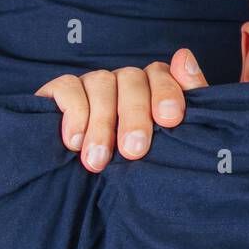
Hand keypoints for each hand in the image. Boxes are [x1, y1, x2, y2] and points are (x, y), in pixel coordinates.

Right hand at [34, 48, 207, 172]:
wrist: (92, 193)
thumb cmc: (139, 163)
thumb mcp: (170, 140)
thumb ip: (189, 101)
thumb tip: (184, 55)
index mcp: (151, 87)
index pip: (161, 74)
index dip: (166, 92)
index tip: (170, 120)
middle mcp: (122, 81)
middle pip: (132, 79)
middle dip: (135, 116)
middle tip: (134, 151)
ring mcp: (92, 84)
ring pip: (101, 82)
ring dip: (102, 123)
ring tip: (99, 160)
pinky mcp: (59, 92)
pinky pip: (68, 86)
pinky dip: (74, 112)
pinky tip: (75, 141)